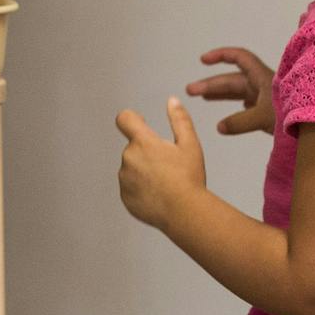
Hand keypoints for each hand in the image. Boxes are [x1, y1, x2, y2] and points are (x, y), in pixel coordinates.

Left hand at [114, 98, 207, 229]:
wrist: (184, 212)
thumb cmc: (189, 178)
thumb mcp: (190, 145)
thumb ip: (179, 120)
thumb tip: (172, 101)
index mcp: (143, 142)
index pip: (124, 119)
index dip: (132, 119)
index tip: (142, 124)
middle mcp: (128, 158)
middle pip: (133, 148)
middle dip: (147, 153)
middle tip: (169, 167)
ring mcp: (124, 179)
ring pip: (131, 169)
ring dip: (143, 172)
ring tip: (165, 184)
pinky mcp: (125, 197)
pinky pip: (130, 188)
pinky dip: (141, 189)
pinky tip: (159, 196)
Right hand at [187, 46, 275, 134]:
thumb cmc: (293, 114)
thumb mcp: (263, 116)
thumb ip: (240, 122)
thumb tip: (219, 127)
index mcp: (261, 77)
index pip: (239, 57)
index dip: (221, 55)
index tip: (203, 60)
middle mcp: (262, 84)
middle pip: (232, 79)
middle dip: (211, 83)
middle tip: (190, 90)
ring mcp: (265, 98)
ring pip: (238, 92)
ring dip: (220, 94)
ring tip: (202, 97)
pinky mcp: (269, 111)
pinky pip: (248, 105)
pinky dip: (235, 108)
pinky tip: (230, 114)